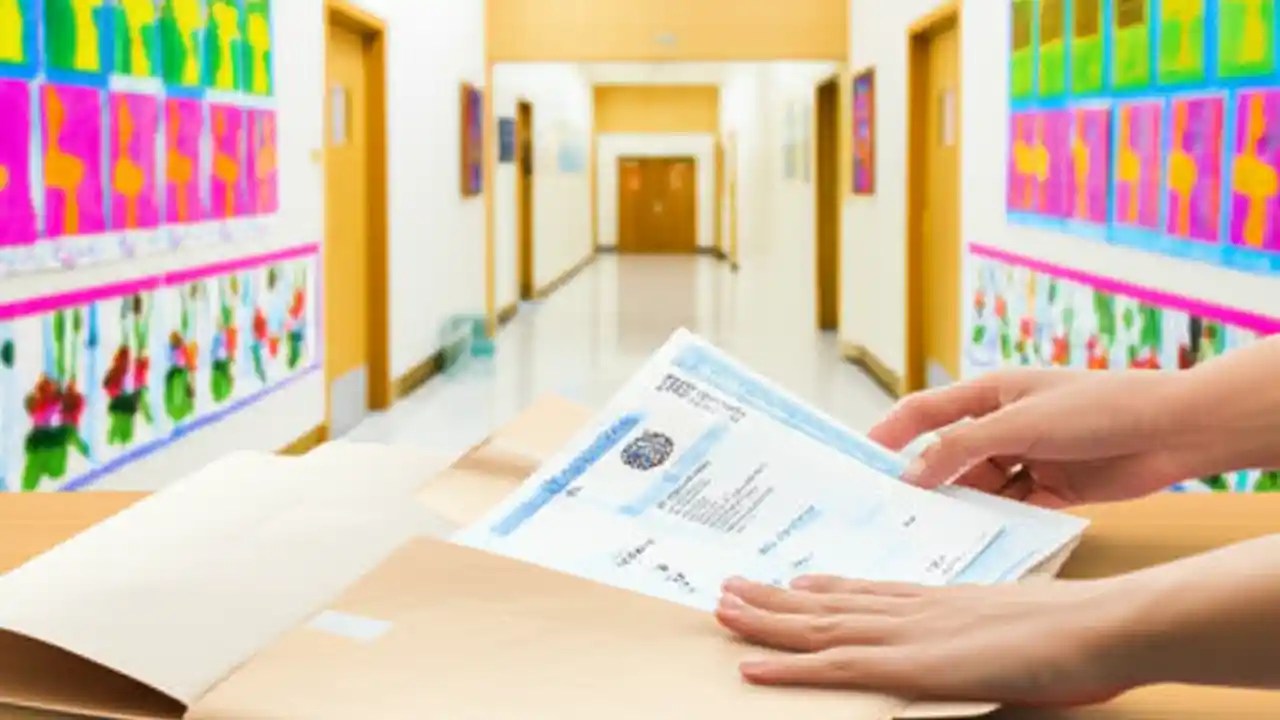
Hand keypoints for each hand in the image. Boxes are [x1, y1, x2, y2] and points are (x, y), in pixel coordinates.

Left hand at [715, 575, 1140, 706]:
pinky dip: (789, 668)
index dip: (820, 587)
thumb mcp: (1015, 625)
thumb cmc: (1073, 632)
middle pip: (827, 602)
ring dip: (764, 621)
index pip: (864, 590)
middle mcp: (910, 610)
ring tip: (721, 610)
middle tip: (727, 588)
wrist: (1099, 626)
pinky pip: (835, 668)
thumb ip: (981, 629)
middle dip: (773, 599)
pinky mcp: (910, 666)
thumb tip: (973, 640)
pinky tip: (752, 667)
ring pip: (817, 628)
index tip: (788, 580)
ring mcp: (906, 635)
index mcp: (936, 600)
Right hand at [870, 368, 1189, 506]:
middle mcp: (1003, 424)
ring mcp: (1027, 457)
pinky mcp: (1052, 489)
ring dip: (962, 505)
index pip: (925, 411)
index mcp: (989, 394)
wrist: (1169, 431)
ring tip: (935, 533)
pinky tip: (980, 538)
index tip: (860, 461)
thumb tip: (912, 475)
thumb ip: (960, 449)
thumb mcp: (1016, 423)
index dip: (890, 433)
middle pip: (949, 455)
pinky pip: (1011, 507)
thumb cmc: (1094, 407)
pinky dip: (996, 521)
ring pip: (978, 486)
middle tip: (894, 513)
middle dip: (926, 481)